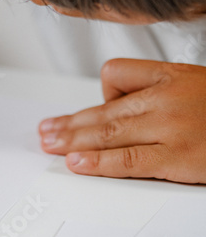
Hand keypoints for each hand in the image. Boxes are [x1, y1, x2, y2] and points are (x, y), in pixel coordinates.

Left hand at [39, 58, 205, 183]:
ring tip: (50, 144)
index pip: (116, 74)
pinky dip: (96, 162)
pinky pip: (126, 159)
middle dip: (70, 122)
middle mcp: (168, 97)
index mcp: (173, 75)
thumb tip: (123, 107)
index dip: (104, 92)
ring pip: (107, 131)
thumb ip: (163, 93)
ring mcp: (171, 127)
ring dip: (72, 139)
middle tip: (46, 130)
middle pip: (104, 108)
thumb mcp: (198, 86)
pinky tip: (76, 163)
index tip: (89, 109)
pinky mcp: (177, 158)